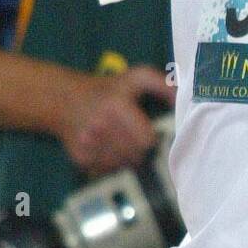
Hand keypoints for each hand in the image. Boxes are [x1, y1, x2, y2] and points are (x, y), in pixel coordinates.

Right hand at [54, 66, 173, 175]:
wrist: (64, 99)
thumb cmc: (108, 88)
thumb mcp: (136, 77)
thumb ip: (163, 84)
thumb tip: (183, 99)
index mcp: (116, 106)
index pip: (146, 140)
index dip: (152, 138)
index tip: (150, 132)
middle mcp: (99, 127)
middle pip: (136, 155)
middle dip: (141, 149)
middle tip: (137, 138)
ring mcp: (87, 144)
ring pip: (123, 165)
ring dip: (128, 157)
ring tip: (123, 142)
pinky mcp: (79, 158)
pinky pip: (107, 170)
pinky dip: (112, 163)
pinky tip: (109, 148)